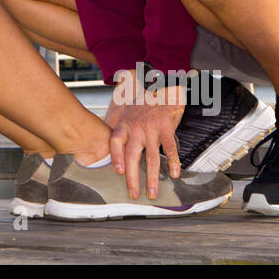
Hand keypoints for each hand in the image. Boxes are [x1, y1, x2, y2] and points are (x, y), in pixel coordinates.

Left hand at [107, 67, 185, 199]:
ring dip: (152, 177)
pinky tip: (174, 174)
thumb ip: (116, 126)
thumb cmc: (142, 102)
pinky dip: (173, 162)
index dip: (115, 157)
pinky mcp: (167, 127)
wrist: (162, 85)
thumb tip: (103, 143)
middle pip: (132, 156)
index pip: (115, 142)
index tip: (118, 172)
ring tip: (152, 192)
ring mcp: (152, 128)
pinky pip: (170, 148)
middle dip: (132, 178)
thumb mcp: (124, 111)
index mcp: (124, 124)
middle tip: (133, 193)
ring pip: (152, 157)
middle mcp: (136, 128)